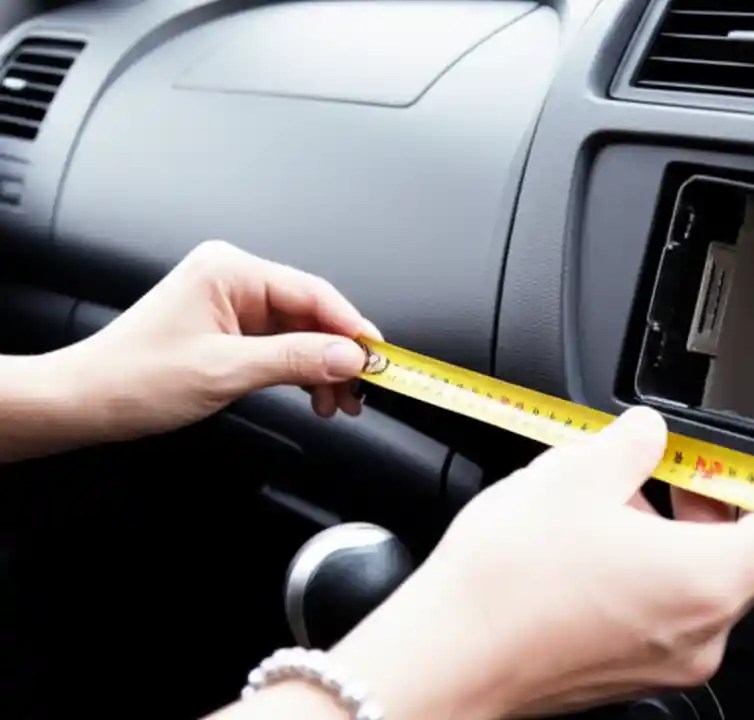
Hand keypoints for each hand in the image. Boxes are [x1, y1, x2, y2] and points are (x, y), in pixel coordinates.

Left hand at [54, 240, 377, 447]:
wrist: (83, 402)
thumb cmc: (132, 379)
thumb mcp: (224, 371)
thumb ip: (294, 360)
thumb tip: (349, 356)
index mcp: (229, 270)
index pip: (312, 293)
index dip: (352, 327)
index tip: (379, 358)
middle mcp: (233, 279)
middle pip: (311, 314)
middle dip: (339, 355)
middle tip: (362, 390)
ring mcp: (232, 304)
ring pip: (301, 333)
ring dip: (323, 369)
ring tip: (339, 403)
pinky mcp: (230, 330)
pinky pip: (282, 345)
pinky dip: (302, 372)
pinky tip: (315, 396)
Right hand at [328, 407, 753, 718]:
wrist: (446, 659)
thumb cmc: (508, 582)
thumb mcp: (575, 473)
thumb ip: (633, 442)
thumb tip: (649, 432)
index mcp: (706, 581)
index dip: (753, 491)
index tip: (718, 467)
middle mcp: (699, 635)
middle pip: (736, 561)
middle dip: (699, 509)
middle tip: (655, 475)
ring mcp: (663, 665)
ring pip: (691, 589)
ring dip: (663, 542)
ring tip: (601, 510)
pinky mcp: (626, 677)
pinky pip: (656, 618)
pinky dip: (638, 580)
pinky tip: (583, 552)